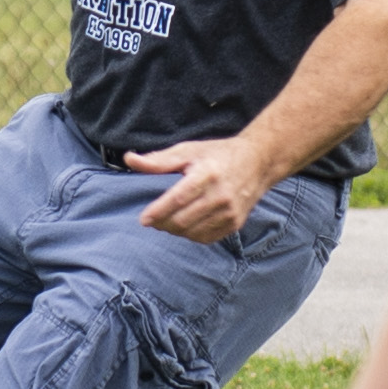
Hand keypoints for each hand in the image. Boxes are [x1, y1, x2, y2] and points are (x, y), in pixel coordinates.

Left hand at [127, 135, 274, 241]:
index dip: (158, 211)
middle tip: (152, 220)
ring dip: (174, 230)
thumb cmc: (218, 154)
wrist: (258, 162)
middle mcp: (220, 195)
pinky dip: (191, 235)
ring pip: (193, 232)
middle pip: (183, 220)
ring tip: (166, 222)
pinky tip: (184, 226)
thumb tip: (130, 159)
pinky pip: (206, 238)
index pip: (178, 198)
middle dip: (162, 223)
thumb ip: (158, 160)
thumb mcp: (188, 151)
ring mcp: (230, 212)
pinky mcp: (235, 223)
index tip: (143, 219)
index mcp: (207, 174)